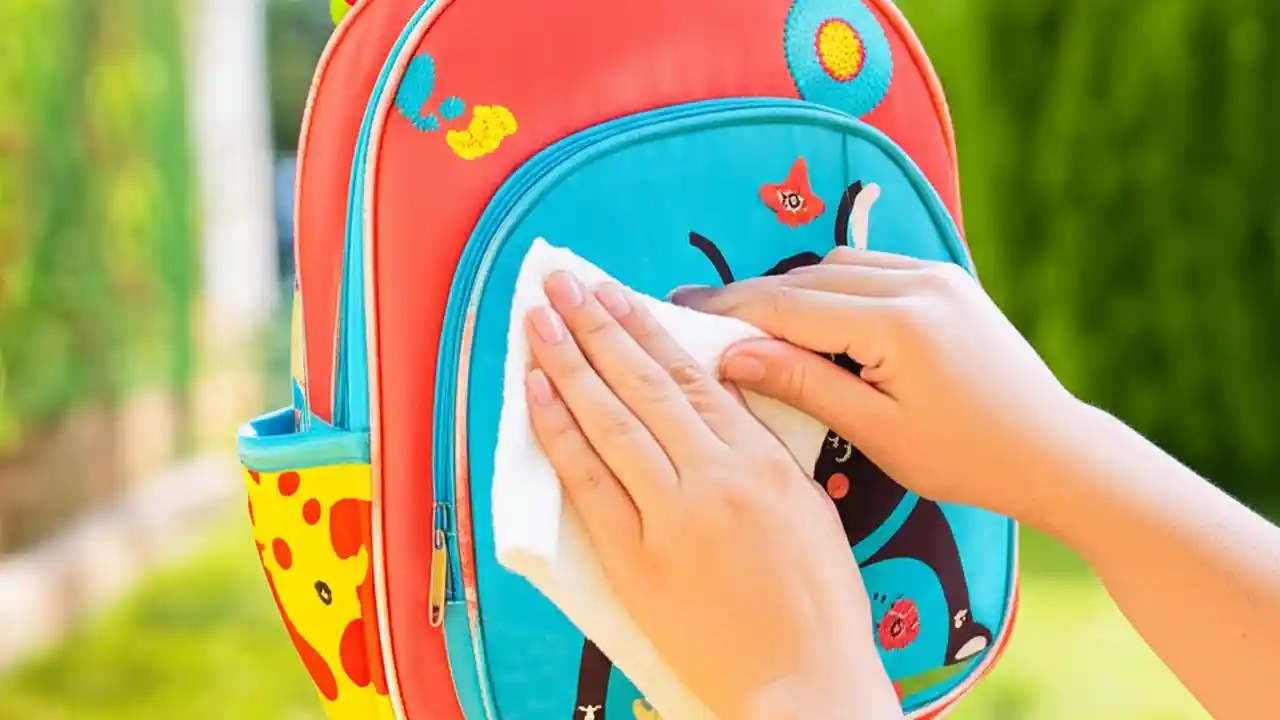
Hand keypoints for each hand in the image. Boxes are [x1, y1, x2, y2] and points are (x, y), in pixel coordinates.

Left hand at [524, 271, 901, 719]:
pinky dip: (560, 434)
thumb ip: (763, 450)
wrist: (803, 685)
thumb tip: (718, 401)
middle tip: (562, 281)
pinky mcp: (637, 561)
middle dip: (598, 325)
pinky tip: (538, 393)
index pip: (695, 377)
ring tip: (538, 318)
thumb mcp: (810, 507)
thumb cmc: (817, 604)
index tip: (615, 292)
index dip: (646, 329)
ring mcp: (672, 518)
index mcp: (765, 462)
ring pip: (612, 421)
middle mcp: (716, 479)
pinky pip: (590, 484)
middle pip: (645, 384)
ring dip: (570, 362)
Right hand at [671, 248, 1082, 526]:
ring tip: (749, 324)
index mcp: (899, 323)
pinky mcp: (945, 279)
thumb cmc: (967, 458)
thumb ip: (803, 385)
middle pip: (808, 277)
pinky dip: (830, 287)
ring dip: (791, 290)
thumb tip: (732, 357)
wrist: (1054, 451)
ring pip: (836, 265)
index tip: (677, 313)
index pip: (789, 305)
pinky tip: (809, 318)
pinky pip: (869, 269)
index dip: (728, 310)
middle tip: (698, 319)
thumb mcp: (878, 432)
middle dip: (751, 297)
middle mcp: (918, 281)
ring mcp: (935, 273)